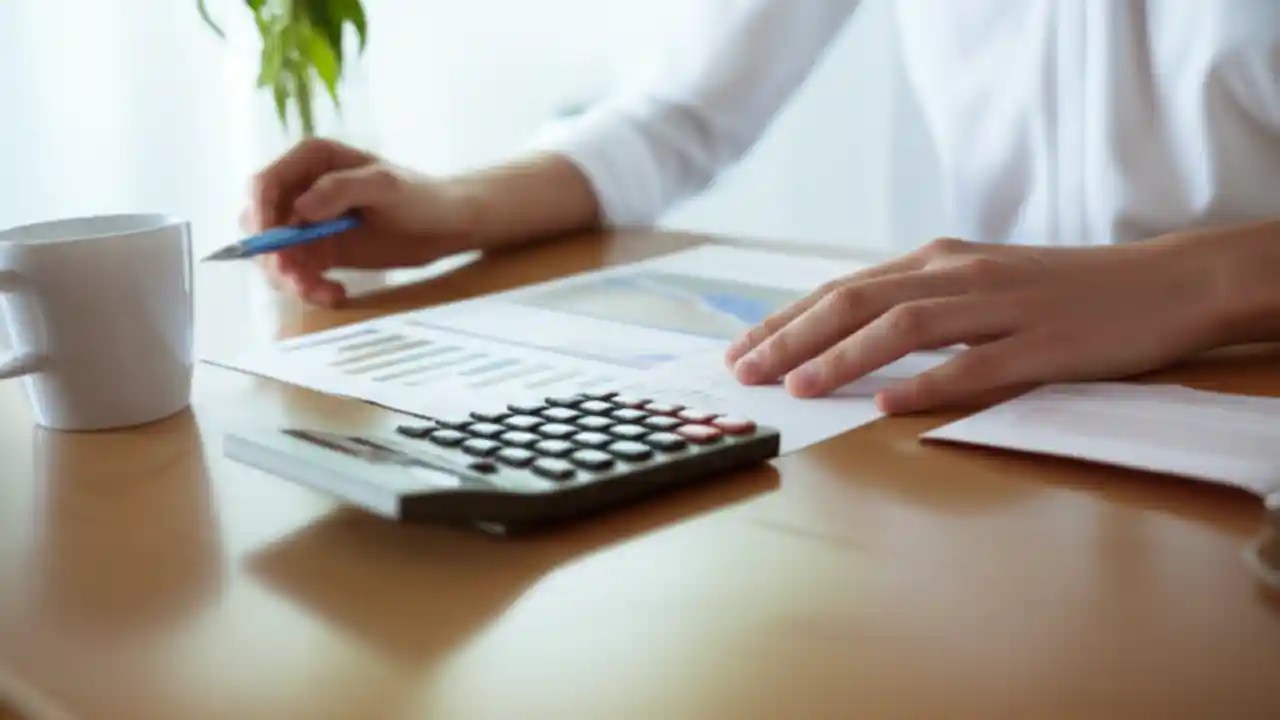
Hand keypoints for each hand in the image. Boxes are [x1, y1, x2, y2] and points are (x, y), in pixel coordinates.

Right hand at [242, 138, 475, 306]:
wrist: (447, 226)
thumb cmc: (421, 196)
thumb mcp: (385, 186)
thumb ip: (342, 189)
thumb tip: (301, 207)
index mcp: (311, 161)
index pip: (266, 185)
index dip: (260, 215)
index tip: (272, 246)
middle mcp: (302, 189)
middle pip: (262, 223)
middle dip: (273, 254)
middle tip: (297, 278)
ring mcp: (309, 223)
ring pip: (277, 254)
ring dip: (292, 278)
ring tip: (327, 291)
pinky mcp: (320, 251)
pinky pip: (299, 272)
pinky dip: (309, 288)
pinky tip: (336, 293)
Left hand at [723, 236, 1238, 413]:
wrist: (1164, 282)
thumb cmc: (1062, 291)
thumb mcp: (979, 283)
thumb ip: (919, 303)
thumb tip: (846, 335)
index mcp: (938, 262)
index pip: (843, 288)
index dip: (785, 319)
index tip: (739, 350)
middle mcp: (959, 275)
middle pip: (858, 301)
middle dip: (791, 337)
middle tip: (744, 373)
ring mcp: (1001, 308)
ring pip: (906, 326)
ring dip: (844, 358)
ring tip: (798, 388)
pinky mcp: (1042, 345)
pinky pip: (977, 365)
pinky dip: (929, 383)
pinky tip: (889, 404)